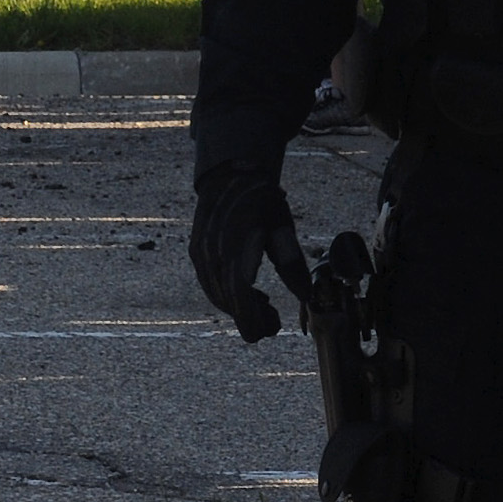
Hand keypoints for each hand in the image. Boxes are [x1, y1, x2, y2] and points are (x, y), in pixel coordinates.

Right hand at [190, 160, 310, 342]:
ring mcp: (201, 256)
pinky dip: (228, 294)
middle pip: (229, 303)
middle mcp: (212, 258)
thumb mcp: (282, 227)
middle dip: (252, 316)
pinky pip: (211, 284)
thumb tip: (305, 295)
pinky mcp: (197, 252)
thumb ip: (291, 263)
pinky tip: (248, 291)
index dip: (255, 321)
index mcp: (234, 252)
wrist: (231, 173)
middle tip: (274, 318)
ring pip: (218, 296)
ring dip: (240, 306)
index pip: (241, 301)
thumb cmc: (260, 199)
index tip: (273, 328)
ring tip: (264, 304)